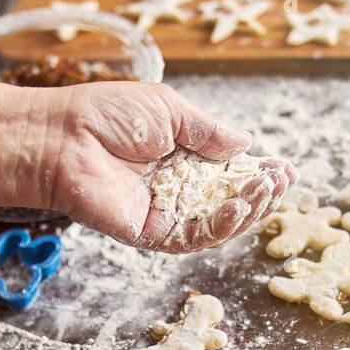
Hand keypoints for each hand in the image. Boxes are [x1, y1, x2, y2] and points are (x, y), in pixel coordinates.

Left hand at [36, 82, 296, 253]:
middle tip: (281, 180)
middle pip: (229, 200)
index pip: (229, 171)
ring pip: (217, 224)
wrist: (65, 138)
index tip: (284, 169)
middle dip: (260, 193)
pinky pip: (193, 238)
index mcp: (181, 157)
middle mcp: (175, 188)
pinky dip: (219, 226)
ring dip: (247, 209)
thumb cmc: (107, 116)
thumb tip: (246, 144)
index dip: (258, 172)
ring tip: (265, 190)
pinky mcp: (151, 234)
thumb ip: (208, 131)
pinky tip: (238, 207)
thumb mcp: (169, 110)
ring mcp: (164, 213)